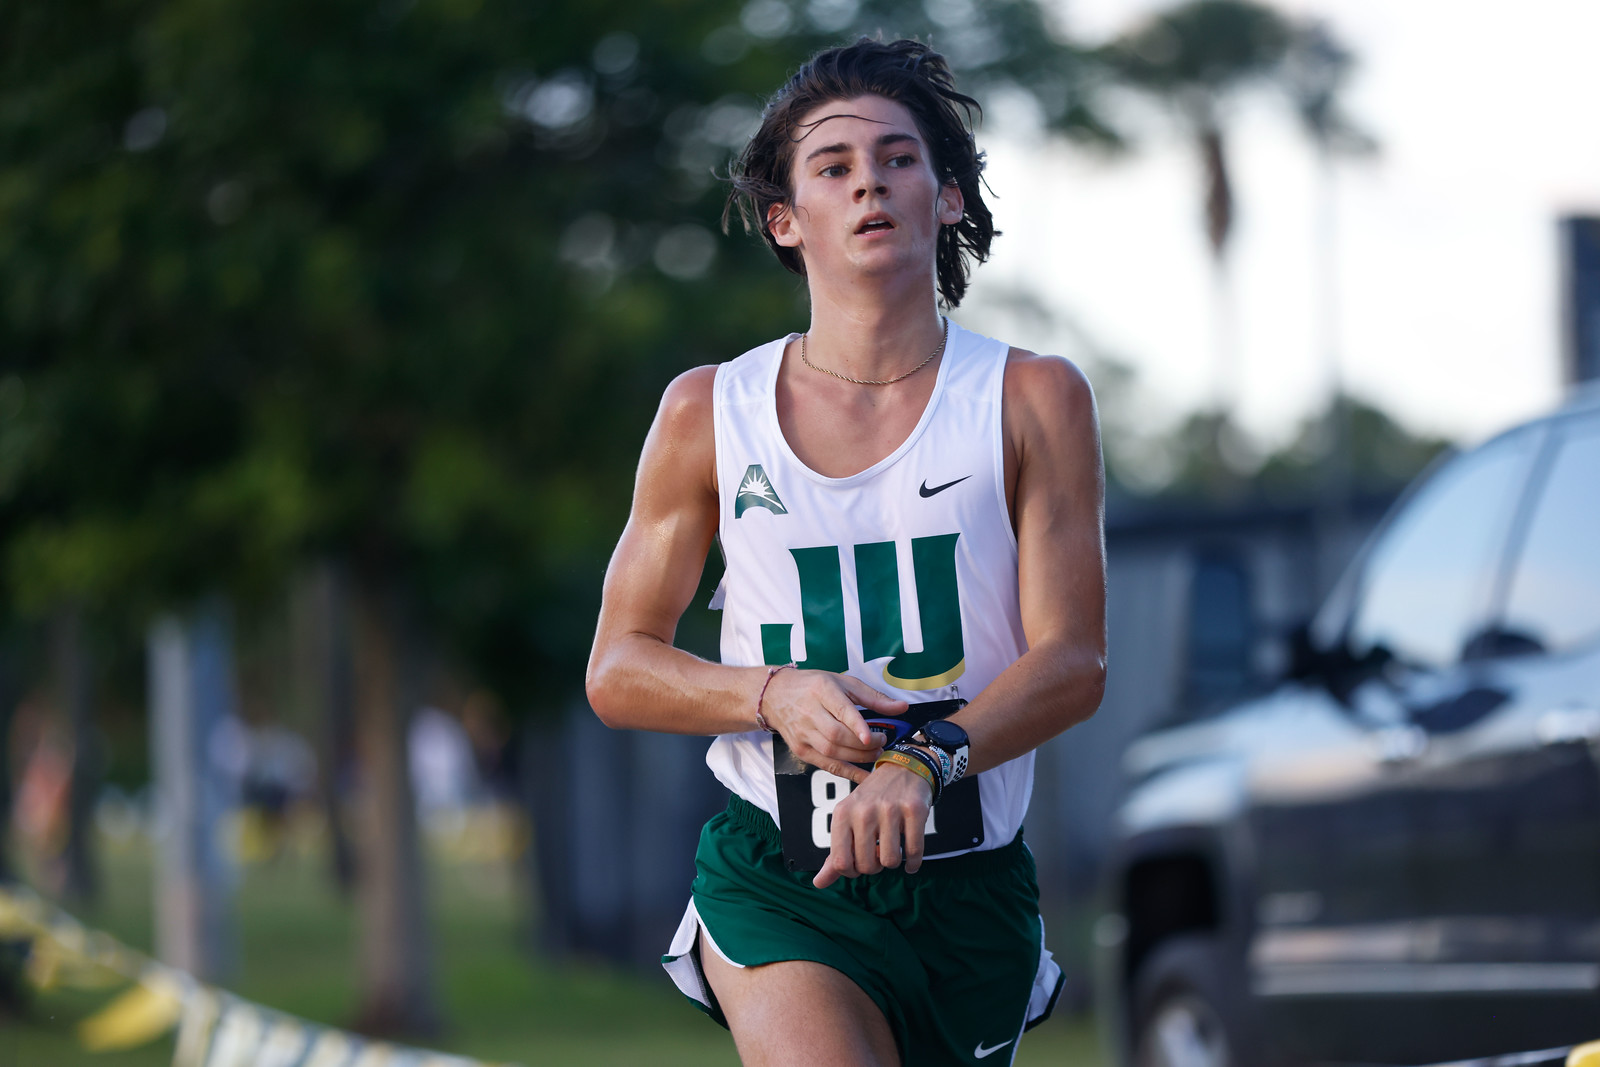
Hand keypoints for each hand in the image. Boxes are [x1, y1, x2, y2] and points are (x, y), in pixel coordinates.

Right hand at [762, 670, 906, 783]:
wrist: (775, 695)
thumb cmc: (814, 686)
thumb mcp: (844, 682)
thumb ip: (874, 697)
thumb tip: (902, 707)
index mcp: (822, 690)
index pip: (840, 710)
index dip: (856, 726)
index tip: (871, 736)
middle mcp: (810, 712)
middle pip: (836, 735)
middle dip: (863, 744)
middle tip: (882, 743)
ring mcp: (803, 733)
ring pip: (831, 752)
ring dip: (857, 757)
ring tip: (875, 754)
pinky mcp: (800, 749)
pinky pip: (825, 765)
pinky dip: (846, 772)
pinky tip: (863, 774)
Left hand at [812, 760, 931, 888]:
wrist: (904, 769)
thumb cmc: (872, 801)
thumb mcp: (848, 821)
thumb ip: (835, 855)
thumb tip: (818, 884)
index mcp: (842, 813)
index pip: (840, 862)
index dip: (851, 872)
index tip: (859, 864)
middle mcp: (863, 810)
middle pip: (867, 865)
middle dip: (874, 867)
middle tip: (878, 854)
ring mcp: (889, 809)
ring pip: (890, 860)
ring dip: (893, 862)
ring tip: (892, 850)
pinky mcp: (913, 810)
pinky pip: (913, 851)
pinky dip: (913, 863)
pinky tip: (910, 862)